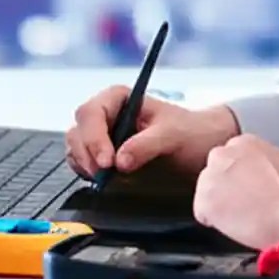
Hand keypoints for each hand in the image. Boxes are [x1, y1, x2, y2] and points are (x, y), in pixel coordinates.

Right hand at [64, 84, 239, 177]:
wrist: (202, 148)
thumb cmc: (191, 132)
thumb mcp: (173, 135)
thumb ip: (146, 145)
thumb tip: (120, 161)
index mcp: (119, 98)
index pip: (91, 113)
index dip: (94, 137)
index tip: (108, 161)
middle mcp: (106, 115)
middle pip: (78, 131)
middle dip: (87, 154)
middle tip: (105, 176)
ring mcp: (102, 136)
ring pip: (76, 149)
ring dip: (86, 166)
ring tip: (108, 179)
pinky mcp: (104, 156)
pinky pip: (83, 164)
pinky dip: (88, 173)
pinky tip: (106, 180)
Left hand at [192, 134, 278, 259]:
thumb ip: (261, 164)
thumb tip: (258, 176)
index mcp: (243, 142)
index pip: (230, 162)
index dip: (240, 181)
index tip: (252, 191)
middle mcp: (222, 154)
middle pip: (215, 175)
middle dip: (227, 190)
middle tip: (247, 205)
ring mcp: (210, 176)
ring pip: (207, 194)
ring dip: (221, 205)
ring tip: (245, 217)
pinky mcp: (205, 201)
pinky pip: (203, 215)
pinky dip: (217, 223)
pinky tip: (238, 225)